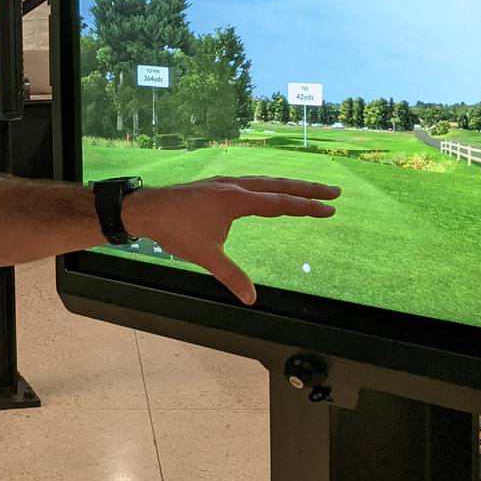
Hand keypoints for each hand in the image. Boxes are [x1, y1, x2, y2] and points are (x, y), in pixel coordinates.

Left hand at [123, 177, 340, 305]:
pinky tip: (270, 190)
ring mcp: (225, 183)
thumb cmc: (174, 230)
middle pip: (279, 185)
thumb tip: (251, 299)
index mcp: (236, 200)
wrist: (145, 209)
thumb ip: (231, 276)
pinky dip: (269, 185)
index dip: (307, 207)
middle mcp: (234, 186)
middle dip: (308, 189)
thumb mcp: (205, 256)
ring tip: (311, 189)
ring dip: (290, 185)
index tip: (330, 209)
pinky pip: (251, 182)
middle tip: (334, 193)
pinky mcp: (217, 186)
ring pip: (265, 181)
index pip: (280, 203)